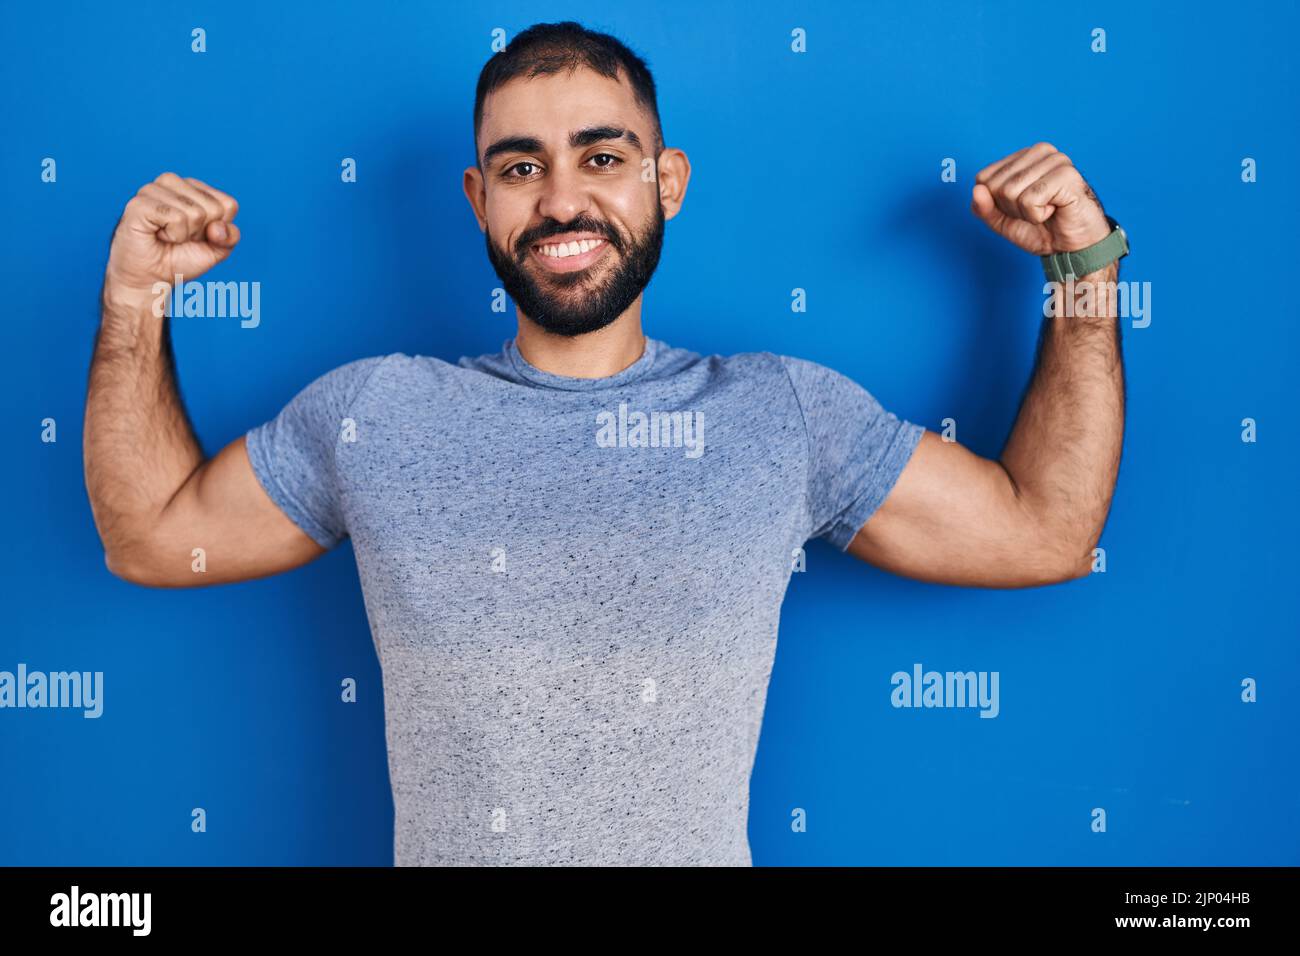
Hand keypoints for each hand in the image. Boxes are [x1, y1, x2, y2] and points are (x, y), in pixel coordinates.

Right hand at [104, 172, 239, 300]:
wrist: (151, 277)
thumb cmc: (180, 259)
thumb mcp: (216, 250)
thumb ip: (230, 237)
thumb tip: (219, 227)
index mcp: (193, 187)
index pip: (228, 205)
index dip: (218, 229)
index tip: (197, 236)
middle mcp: (172, 182)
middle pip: (214, 208)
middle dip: (201, 232)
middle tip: (179, 237)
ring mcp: (153, 189)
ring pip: (196, 213)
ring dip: (185, 235)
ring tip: (167, 235)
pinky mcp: (139, 203)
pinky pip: (176, 218)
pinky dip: (173, 235)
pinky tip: (157, 234)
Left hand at [971, 143, 1110, 254]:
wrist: (1073, 247)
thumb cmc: (1042, 230)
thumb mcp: (1003, 221)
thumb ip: (984, 208)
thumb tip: (976, 190)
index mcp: (1023, 156)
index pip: (983, 178)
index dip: (996, 203)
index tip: (1019, 208)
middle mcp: (1039, 151)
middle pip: (995, 186)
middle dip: (1011, 209)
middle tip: (1035, 211)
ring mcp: (1055, 160)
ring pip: (1011, 192)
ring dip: (1025, 213)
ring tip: (1046, 210)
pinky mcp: (1066, 174)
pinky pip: (1030, 200)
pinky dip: (1037, 215)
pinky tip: (1055, 210)